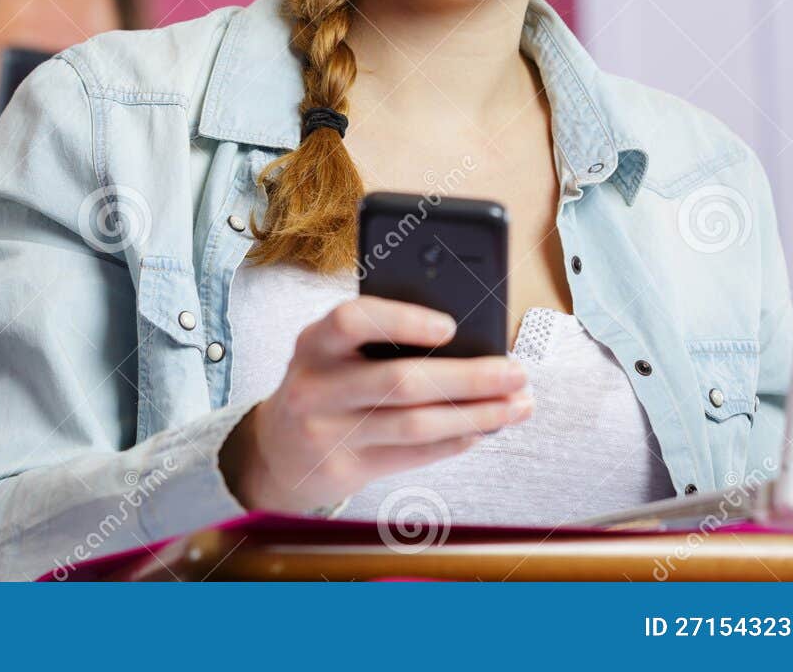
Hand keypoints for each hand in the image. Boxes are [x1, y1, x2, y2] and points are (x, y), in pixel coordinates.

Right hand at [219, 296, 533, 513]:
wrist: (275, 451)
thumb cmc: (324, 384)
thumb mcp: (332, 352)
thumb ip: (378, 340)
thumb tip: (467, 340)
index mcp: (314, 342)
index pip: (352, 321)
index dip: (403, 320)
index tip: (451, 325)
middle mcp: (315, 387)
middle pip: (400, 382)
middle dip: (469, 378)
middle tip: (516, 372)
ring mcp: (327, 434)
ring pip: (415, 425)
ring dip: (475, 416)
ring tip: (516, 405)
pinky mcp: (344, 471)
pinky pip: (413, 456)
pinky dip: (455, 442)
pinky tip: (483, 429)